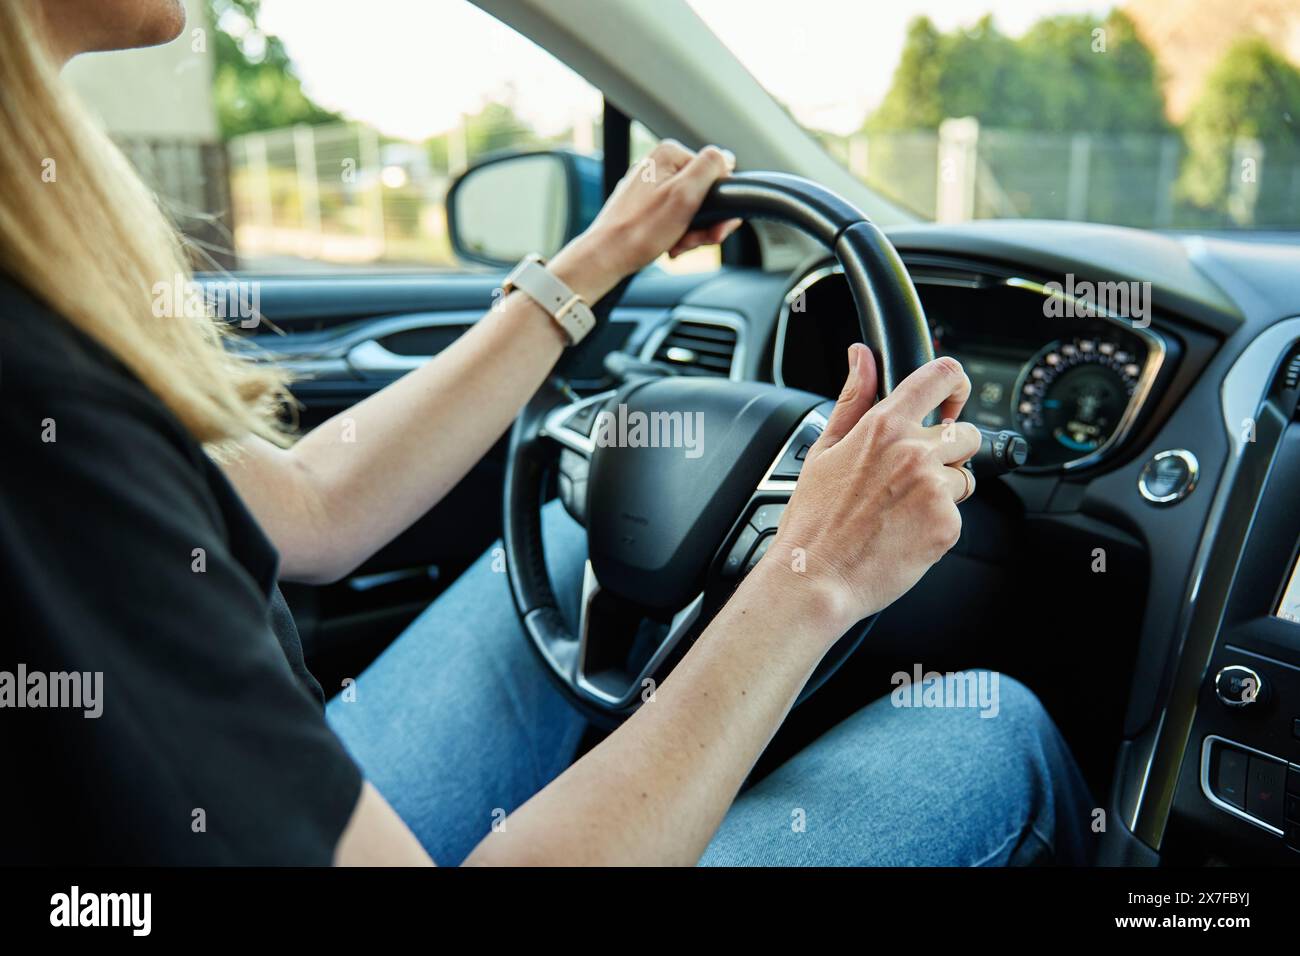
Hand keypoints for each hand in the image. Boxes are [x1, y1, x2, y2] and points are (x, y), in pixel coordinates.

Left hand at [550, 140, 740, 302]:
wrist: (606, 257)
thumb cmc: (641, 229)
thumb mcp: (685, 194)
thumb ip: (711, 167)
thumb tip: (727, 157)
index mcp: (669, 153)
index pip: (716, 174)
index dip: (720, 205)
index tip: (713, 229)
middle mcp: (659, 164)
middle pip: (704, 193)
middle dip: (705, 223)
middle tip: (693, 242)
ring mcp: (651, 185)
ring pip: (691, 209)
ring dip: (692, 233)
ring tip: (677, 246)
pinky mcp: (645, 205)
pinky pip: (674, 218)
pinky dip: (678, 234)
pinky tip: (670, 246)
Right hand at [754, 345, 980, 640]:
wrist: (815, 578)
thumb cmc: (814, 521)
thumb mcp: (824, 449)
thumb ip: (852, 397)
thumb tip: (860, 355)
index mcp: (884, 427)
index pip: (940, 377)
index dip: (955, 382)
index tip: (952, 398)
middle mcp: (915, 452)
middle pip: (966, 433)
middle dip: (950, 452)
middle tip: (914, 477)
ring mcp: (934, 489)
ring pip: (965, 478)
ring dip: (944, 491)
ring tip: (901, 511)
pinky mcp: (947, 525)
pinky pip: (958, 515)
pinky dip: (937, 525)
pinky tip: (904, 533)